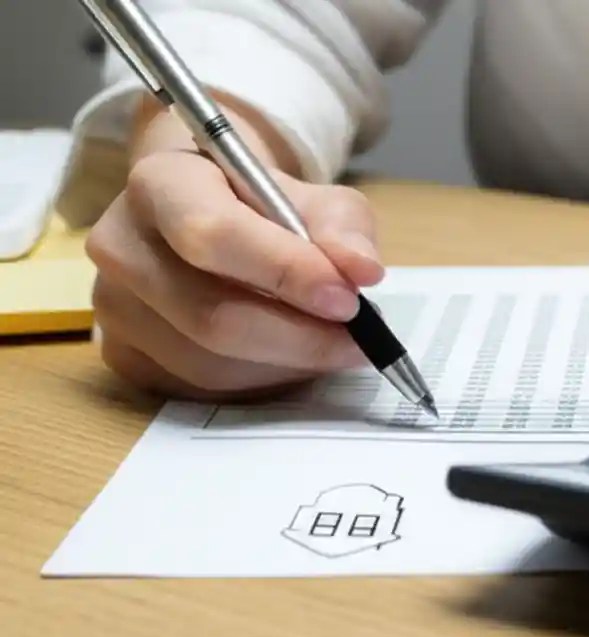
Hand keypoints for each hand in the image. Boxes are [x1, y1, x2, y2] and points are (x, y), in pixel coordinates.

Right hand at [88, 104, 384, 399]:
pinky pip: (199, 389)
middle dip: (299, 337)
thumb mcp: (315, 199)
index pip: (213, 234)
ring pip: (209, 363)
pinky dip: (261, 381)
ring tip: (331, 346)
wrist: (211, 217)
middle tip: (359, 340)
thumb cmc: (265, 208)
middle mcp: (120, 243)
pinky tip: (291, 359)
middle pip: (210, 314)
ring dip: (286, 365)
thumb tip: (362, 271)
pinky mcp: (124, 354)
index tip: (347, 300)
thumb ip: (343, 228)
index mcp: (160, 183)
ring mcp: (114, 305)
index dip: (284, 272)